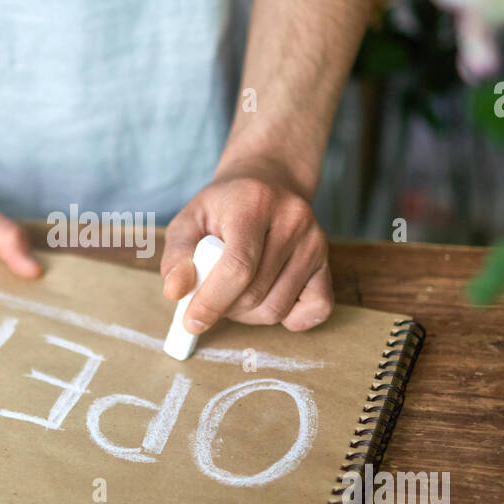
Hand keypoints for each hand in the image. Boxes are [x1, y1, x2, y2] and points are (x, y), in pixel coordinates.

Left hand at [160, 170, 332, 334]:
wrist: (268, 182)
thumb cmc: (224, 207)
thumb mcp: (190, 219)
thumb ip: (177, 255)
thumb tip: (175, 291)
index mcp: (253, 203)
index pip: (237, 266)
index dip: (212, 301)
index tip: (192, 321)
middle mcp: (292, 219)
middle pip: (255, 293)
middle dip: (225, 308)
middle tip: (212, 297)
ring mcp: (315, 241)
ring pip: (277, 308)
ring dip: (249, 314)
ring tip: (236, 292)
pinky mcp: (327, 262)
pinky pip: (315, 310)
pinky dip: (289, 318)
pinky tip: (270, 298)